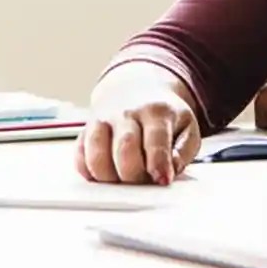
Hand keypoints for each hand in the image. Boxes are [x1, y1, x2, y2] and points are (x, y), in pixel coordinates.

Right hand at [76, 83, 200, 185]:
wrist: (134, 87)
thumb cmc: (162, 114)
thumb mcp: (186, 127)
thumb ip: (183, 152)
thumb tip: (168, 171)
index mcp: (156, 111)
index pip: (156, 141)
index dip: (159, 165)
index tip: (162, 180)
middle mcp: (125, 114)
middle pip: (124, 150)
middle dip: (134, 175)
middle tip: (143, 179)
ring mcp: (101, 121)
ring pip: (96, 155)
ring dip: (110, 177)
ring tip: (123, 178)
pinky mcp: (84, 131)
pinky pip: (79, 157)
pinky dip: (90, 172)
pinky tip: (106, 172)